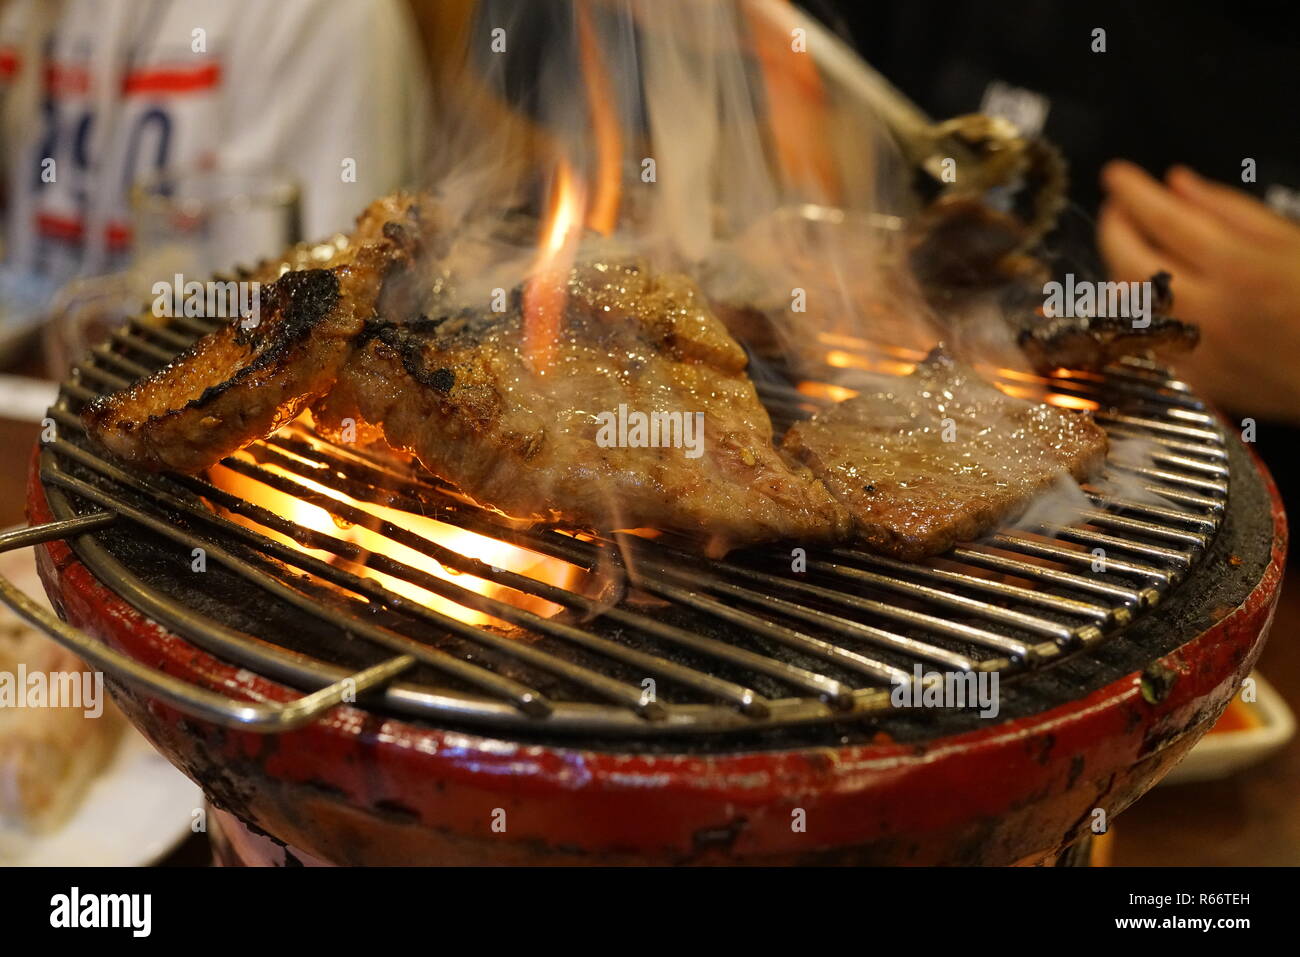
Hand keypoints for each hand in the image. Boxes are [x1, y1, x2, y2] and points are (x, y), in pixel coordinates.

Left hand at [1098, 160, 1299, 420]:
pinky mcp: (1193, 379)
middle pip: (1131, 264)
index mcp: (1240, 269)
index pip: (1166, 221)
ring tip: (1131, 245)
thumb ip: (1230, 210)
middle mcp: (1209, 312)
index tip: (1115, 174)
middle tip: (1116, 208)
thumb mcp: (1293, 240)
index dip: (1134, 194)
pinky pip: (1145, 338)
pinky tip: (1147, 291)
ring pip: (1128, 305)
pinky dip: (1137, 309)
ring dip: (1120, 268)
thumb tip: (1176, 183)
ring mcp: (1196, 351)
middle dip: (1113, 230)